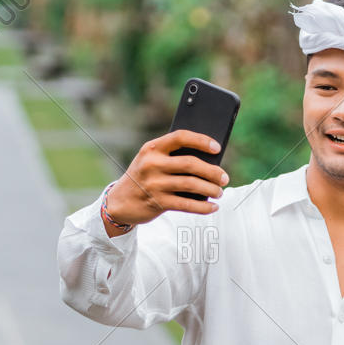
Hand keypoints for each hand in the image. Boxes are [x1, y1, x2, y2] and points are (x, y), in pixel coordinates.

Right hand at [104, 130, 229, 228]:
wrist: (119, 202)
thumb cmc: (144, 177)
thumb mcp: (151, 161)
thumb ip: (173, 157)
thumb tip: (209, 162)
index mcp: (152, 148)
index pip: (180, 137)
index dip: (201, 140)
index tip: (217, 147)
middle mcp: (152, 164)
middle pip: (190, 164)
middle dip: (212, 171)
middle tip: (224, 178)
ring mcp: (154, 184)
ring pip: (191, 184)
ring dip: (211, 189)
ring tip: (219, 192)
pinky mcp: (157, 202)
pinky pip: (186, 205)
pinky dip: (203, 207)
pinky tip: (213, 207)